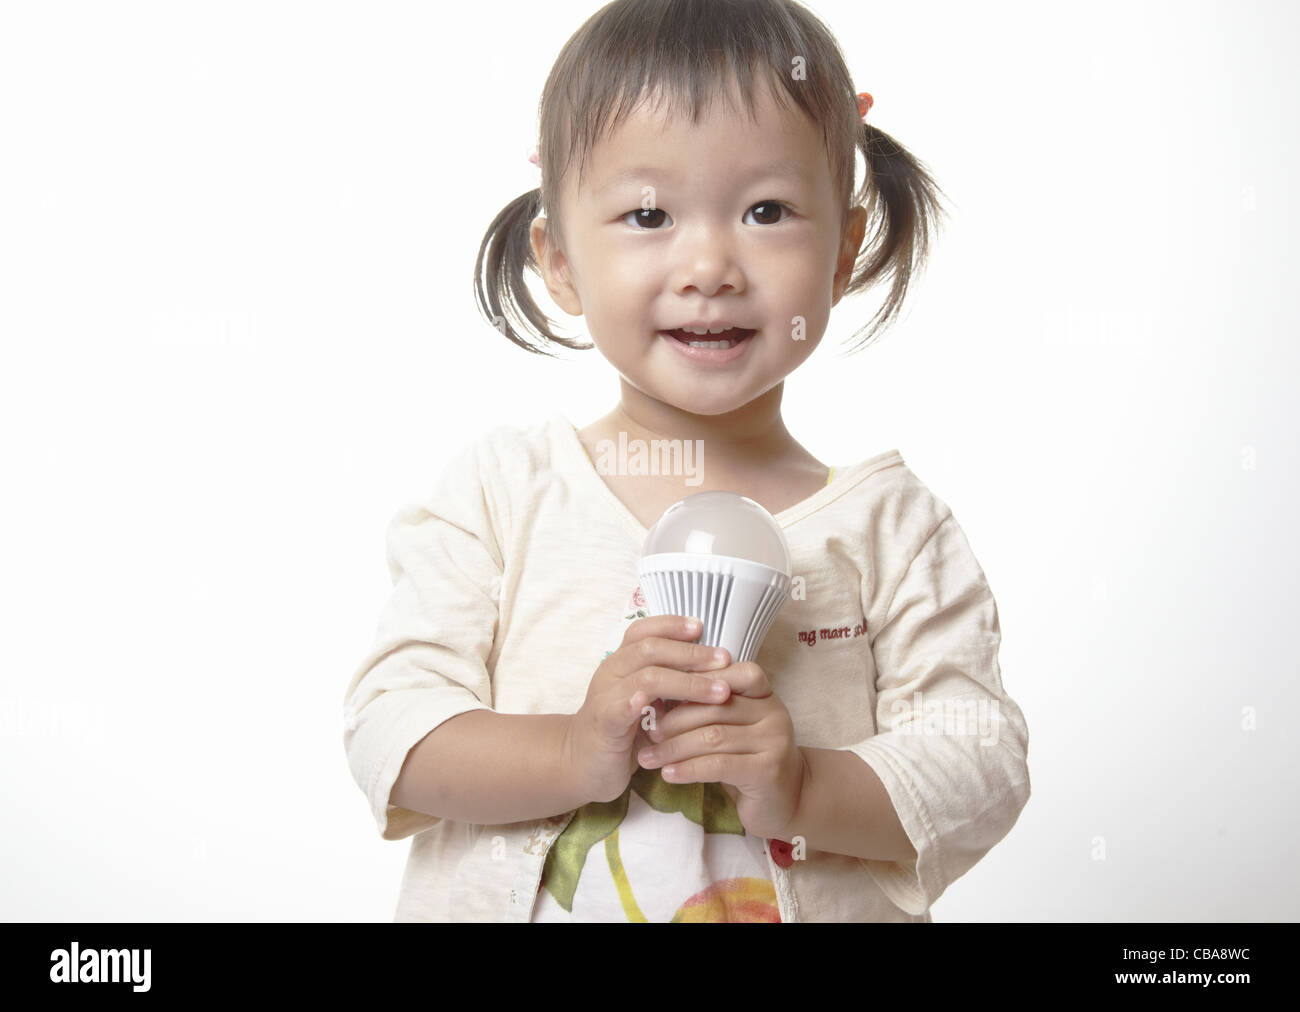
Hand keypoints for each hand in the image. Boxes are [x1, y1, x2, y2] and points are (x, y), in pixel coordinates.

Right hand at [564, 614, 734, 804]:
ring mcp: (605, 697)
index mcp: (622, 662)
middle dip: (692, 653)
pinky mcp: (604, 725)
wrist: (582, 763)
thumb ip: (671, 682)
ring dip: (687, 682)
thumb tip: (714, 668)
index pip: (644, 630)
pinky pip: (620, 708)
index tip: (702, 626)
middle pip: (650, 648)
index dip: (672, 624)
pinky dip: (638, 702)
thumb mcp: (648, 700)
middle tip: (725, 659)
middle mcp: (612, 672)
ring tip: (719, 691)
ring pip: (646, 677)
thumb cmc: (623, 730)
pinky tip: (659, 703)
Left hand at [636, 657, 806, 840]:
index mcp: (763, 693)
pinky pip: (719, 765)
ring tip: (648, 757)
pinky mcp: (768, 771)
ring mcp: (774, 740)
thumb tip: (656, 693)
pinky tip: (668, 774)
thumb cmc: (746, 760)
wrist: (784, 802)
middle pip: (713, 706)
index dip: (691, 680)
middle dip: (674, 719)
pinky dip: (688, 769)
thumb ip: (706, 707)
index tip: (658, 693)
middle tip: (647, 730)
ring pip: (712, 737)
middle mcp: (773, 712)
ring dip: (674, 747)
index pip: (727, 672)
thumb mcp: (730, 727)